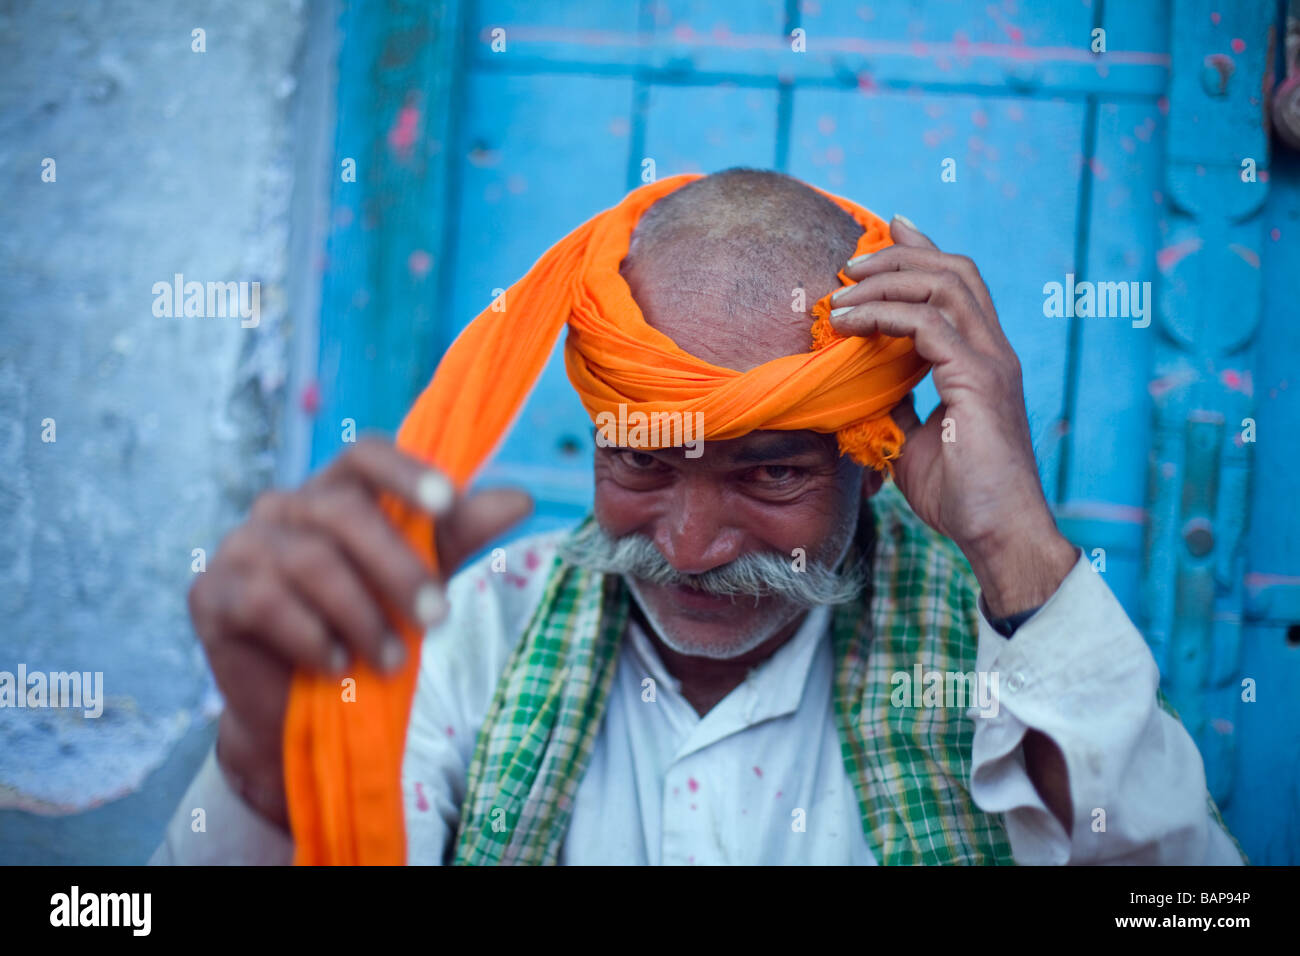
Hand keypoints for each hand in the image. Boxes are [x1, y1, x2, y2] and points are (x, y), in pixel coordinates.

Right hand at [188, 437, 531, 827]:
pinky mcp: (211, 593)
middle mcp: (283, 507)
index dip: (405, 471)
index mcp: (334, 491)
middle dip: (399, 568)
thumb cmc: (365, 632)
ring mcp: (241, 546)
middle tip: (438, 620)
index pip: (364, 454)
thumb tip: (519, 498)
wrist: (303, 712)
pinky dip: (311, 637)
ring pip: (310, 561)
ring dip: (362, 616)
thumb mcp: (421, 581)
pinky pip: (266, 601)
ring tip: (391, 662)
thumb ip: (459, 537)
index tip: (447, 502)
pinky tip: (334, 666)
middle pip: (343, 512)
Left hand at [829, 216, 1076, 617]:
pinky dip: (883, 315)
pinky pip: (927, 325)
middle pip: (954, 270)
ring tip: (840, 291)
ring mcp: (989, 362)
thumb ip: (896, 403)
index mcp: (982, 360)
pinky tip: (850, 324)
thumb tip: (862, 385)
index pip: (958, 285)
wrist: (994, 533)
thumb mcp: (913, 439)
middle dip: (899, 254)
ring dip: (885, 279)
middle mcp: (992, 351)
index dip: (922, 251)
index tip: (884, 232)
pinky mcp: (978, 380)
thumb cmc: (960, 495)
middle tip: (848, 264)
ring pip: (943, 285)